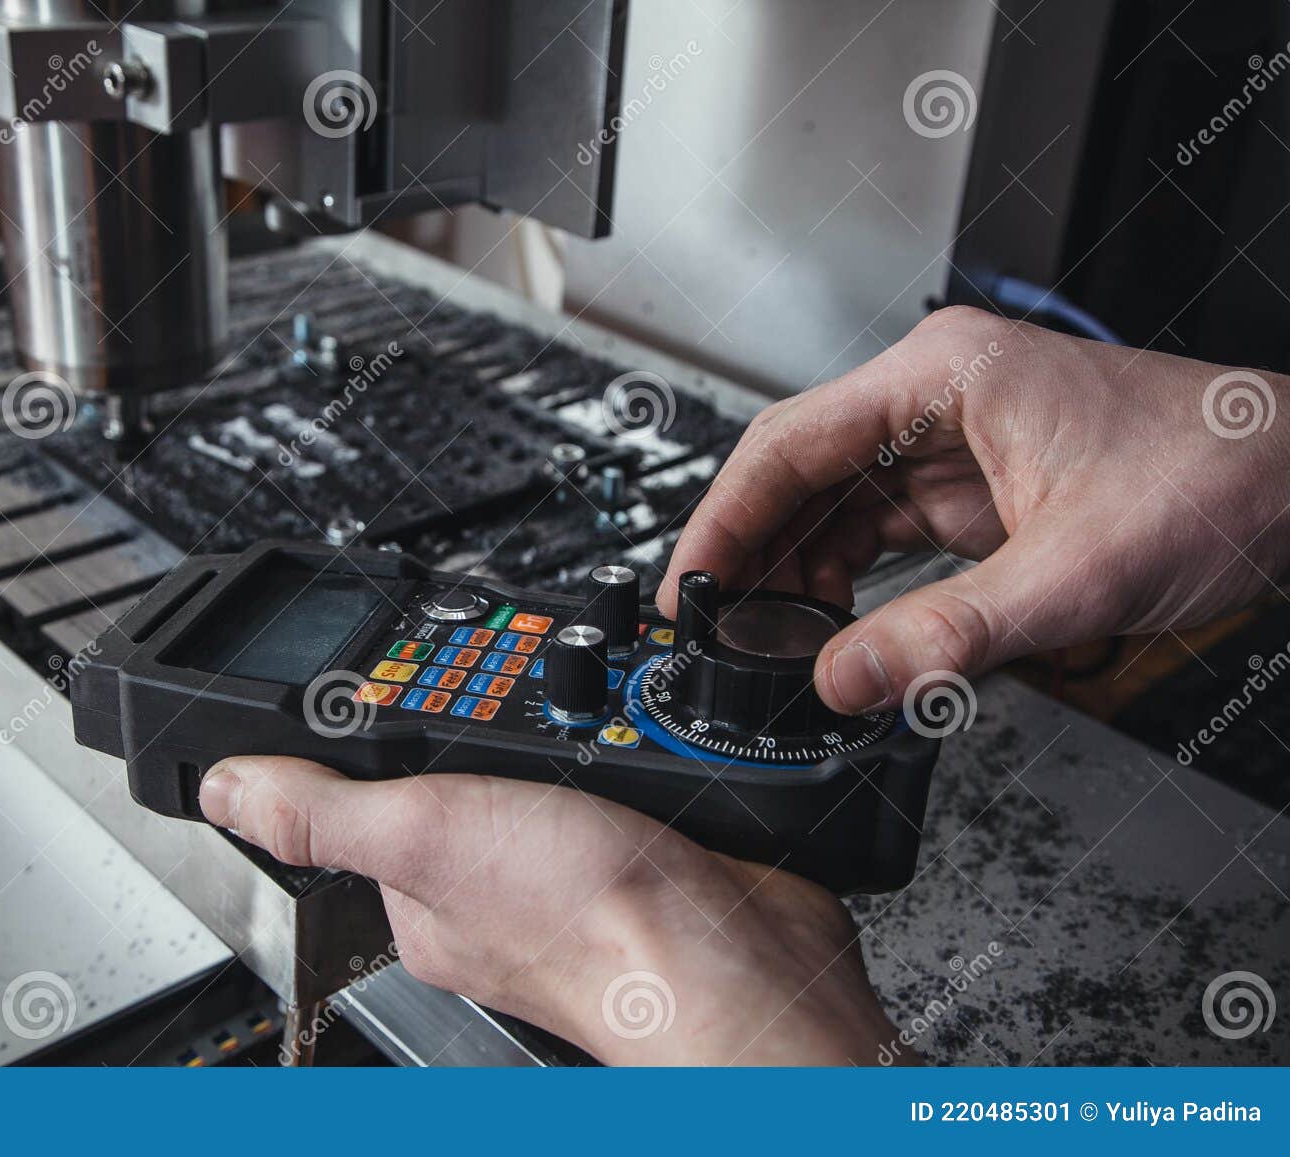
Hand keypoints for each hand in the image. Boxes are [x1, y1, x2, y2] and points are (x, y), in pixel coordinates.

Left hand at [199, 757, 909, 1064]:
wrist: (733, 950)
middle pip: (453, 775)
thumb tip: (223, 787)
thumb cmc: (585, 918)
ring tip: (562, 721)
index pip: (363, 803)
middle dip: (473, 727)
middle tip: (497, 709)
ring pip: (530, 767)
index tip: (391, 700)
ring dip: (545, 728)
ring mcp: (561, 867)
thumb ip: (324, 808)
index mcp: (417, 895)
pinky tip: (617, 736)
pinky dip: (607, 742)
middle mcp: (484, 889)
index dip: (368, 744)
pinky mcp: (631, 844)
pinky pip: (602, 772)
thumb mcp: (426, 834)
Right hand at [662, 307, 1289, 713]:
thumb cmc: (1218, 476)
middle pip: (798, 475)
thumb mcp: (1076, 573)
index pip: (788, 444)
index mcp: (941, 379)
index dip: (724, 521)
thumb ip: (950, 636)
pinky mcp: (973, 489)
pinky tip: (833, 629)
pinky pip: (880, 535)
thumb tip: (846, 680)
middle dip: (752, 555)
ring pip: (833, 508)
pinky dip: (848, 584)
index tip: (686, 587)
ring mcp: (951, 444)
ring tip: (765, 644)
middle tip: (712, 630)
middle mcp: (934, 400)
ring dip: (797, 576)